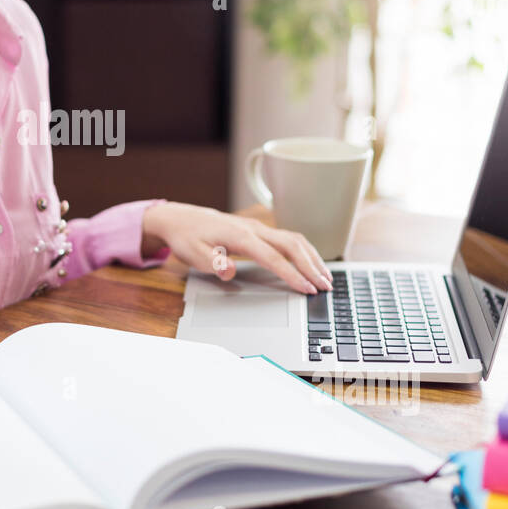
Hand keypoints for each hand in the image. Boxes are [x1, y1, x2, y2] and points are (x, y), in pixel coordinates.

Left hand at [141, 201, 332, 293]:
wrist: (181, 219)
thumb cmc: (187, 238)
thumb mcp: (192, 254)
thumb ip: (213, 264)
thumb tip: (230, 271)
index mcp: (240, 236)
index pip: (274, 258)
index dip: (293, 275)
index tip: (307, 289)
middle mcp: (254, 229)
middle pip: (292, 245)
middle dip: (312, 266)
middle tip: (326, 286)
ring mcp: (258, 227)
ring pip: (294, 239)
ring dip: (312, 257)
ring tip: (326, 277)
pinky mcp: (259, 229)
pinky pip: (288, 237)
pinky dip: (304, 250)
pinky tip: (311, 262)